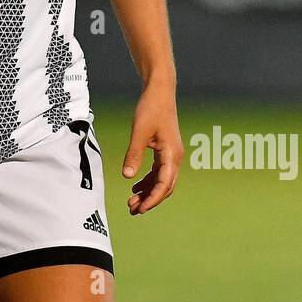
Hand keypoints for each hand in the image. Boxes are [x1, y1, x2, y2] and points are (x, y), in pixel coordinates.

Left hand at [122, 81, 183, 215]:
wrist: (160, 92)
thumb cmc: (151, 109)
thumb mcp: (139, 133)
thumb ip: (134, 155)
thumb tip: (127, 176)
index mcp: (172, 154)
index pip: (164, 184)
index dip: (152, 198)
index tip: (140, 209)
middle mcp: (175, 157)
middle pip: (165, 186)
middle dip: (150, 199)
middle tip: (133, 209)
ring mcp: (171, 154)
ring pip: (161, 180)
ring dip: (148, 192)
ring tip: (132, 202)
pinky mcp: (165, 150)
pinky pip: (158, 172)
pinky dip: (148, 181)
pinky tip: (135, 187)